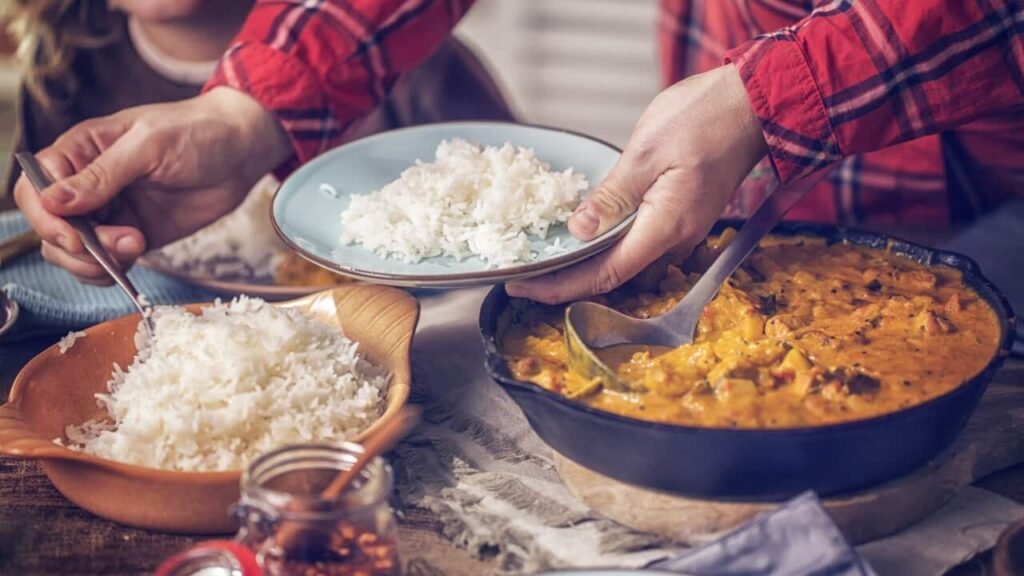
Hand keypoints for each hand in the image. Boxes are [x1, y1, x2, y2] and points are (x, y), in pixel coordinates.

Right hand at [14, 87, 291, 284]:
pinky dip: (112, 268)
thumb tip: (53, 200)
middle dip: (74, 246)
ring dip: (94, 261)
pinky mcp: (132, 235)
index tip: (75, 236)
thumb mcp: (149, 145)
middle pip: (49, 228)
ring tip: (136, 244)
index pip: (35, 188)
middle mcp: (86, 184)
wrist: (242, 151)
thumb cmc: (196, 132)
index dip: (45, 217)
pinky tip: (138, 250)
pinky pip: (105, 262)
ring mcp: (109, 213)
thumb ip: (102, 174)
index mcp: (80, 151)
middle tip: (117, 244)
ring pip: (72, 252)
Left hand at [506, 64, 767, 303]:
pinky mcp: (681, 217)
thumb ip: (612, 196)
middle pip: (615, 277)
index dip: (561, 287)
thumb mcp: (646, 152)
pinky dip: (609, 248)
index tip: (524, 287)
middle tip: (526, 276)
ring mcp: (682, 230)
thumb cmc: (705, 118)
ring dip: (589, 267)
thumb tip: (579, 231)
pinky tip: (585, 236)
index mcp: (665, 227)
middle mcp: (676, 239)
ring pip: (628, 264)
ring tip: (547, 260)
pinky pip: (641, 245)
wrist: (753, 104)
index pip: (605, 275)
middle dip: (569, 282)